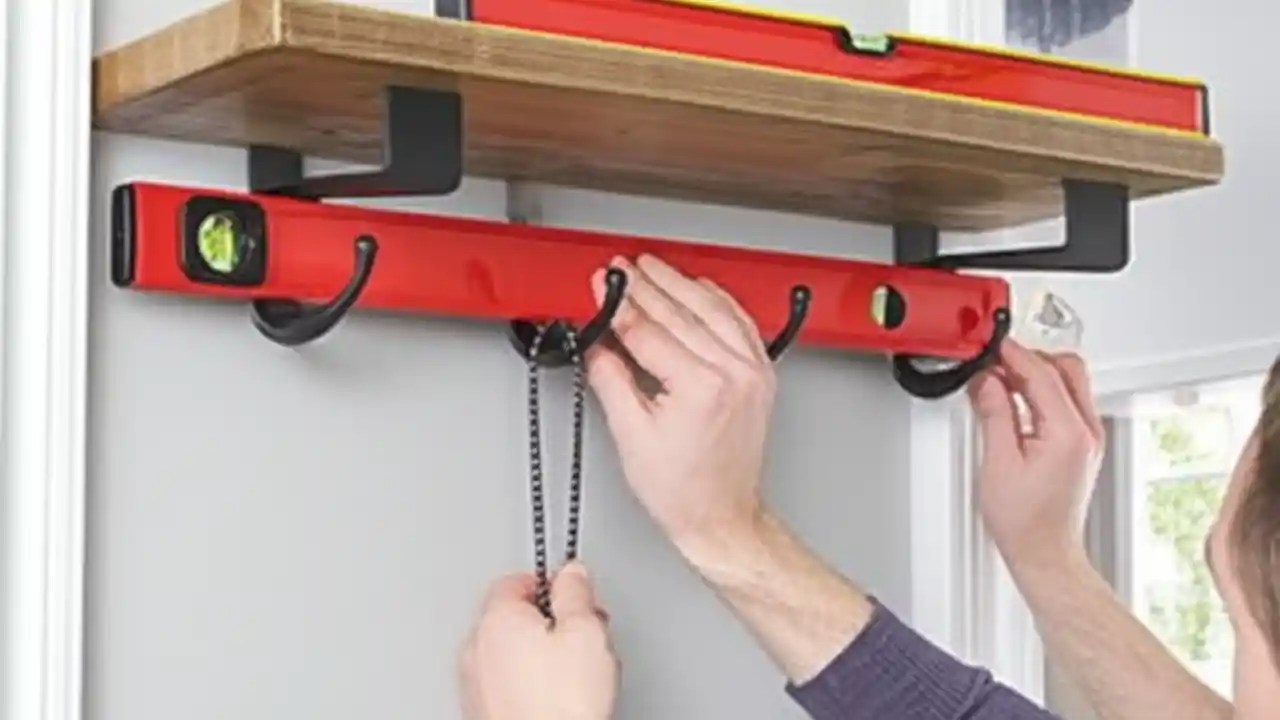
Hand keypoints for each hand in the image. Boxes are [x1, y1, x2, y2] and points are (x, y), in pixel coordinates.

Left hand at [459, 563, 618, 719]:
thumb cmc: (560, 707)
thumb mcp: (586, 631)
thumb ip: (576, 592)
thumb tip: (572, 574)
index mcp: (498, 618)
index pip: (518, 579)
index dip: (552, 585)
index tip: (575, 595)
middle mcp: (477, 647)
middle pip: (514, 616)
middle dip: (550, 621)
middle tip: (582, 637)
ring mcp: (476, 683)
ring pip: (511, 651)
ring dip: (541, 655)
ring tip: (575, 675)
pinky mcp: (482, 712)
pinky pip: (507, 683)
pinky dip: (530, 685)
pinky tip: (558, 699)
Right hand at [585, 255, 773, 553]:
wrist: (722, 516)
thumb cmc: (684, 491)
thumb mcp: (631, 435)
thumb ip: (611, 380)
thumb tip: (597, 344)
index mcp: (701, 388)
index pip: (650, 331)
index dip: (619, 305)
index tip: (602, 286)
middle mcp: (734, 373)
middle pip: (682, 313)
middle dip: (646, 286)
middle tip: (621, 269)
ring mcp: (753, 372)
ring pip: (714, 309)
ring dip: (680, 283)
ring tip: (653, 268)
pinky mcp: (761, 375)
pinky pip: (740, 323)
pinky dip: (717, 301)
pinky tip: (699, 288)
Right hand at [967, 340, 1104, 571]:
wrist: (1044, 552)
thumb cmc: (1025, 522)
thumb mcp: (999, 463)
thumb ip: (994, 414)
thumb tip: (986, 382)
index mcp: (1068, 433)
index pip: (1043, 374)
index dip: (1014, 355)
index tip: (992, 347)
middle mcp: (1087, 432)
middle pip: (1066, 369)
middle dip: (1029, 358)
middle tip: (996, 361)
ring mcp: (1088, 438)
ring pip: (1070, 382)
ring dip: (1036, 374)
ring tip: (1000, 381)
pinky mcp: (1082, 445)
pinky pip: (1067, 401)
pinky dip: (1042, 392)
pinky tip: (1015, 400)